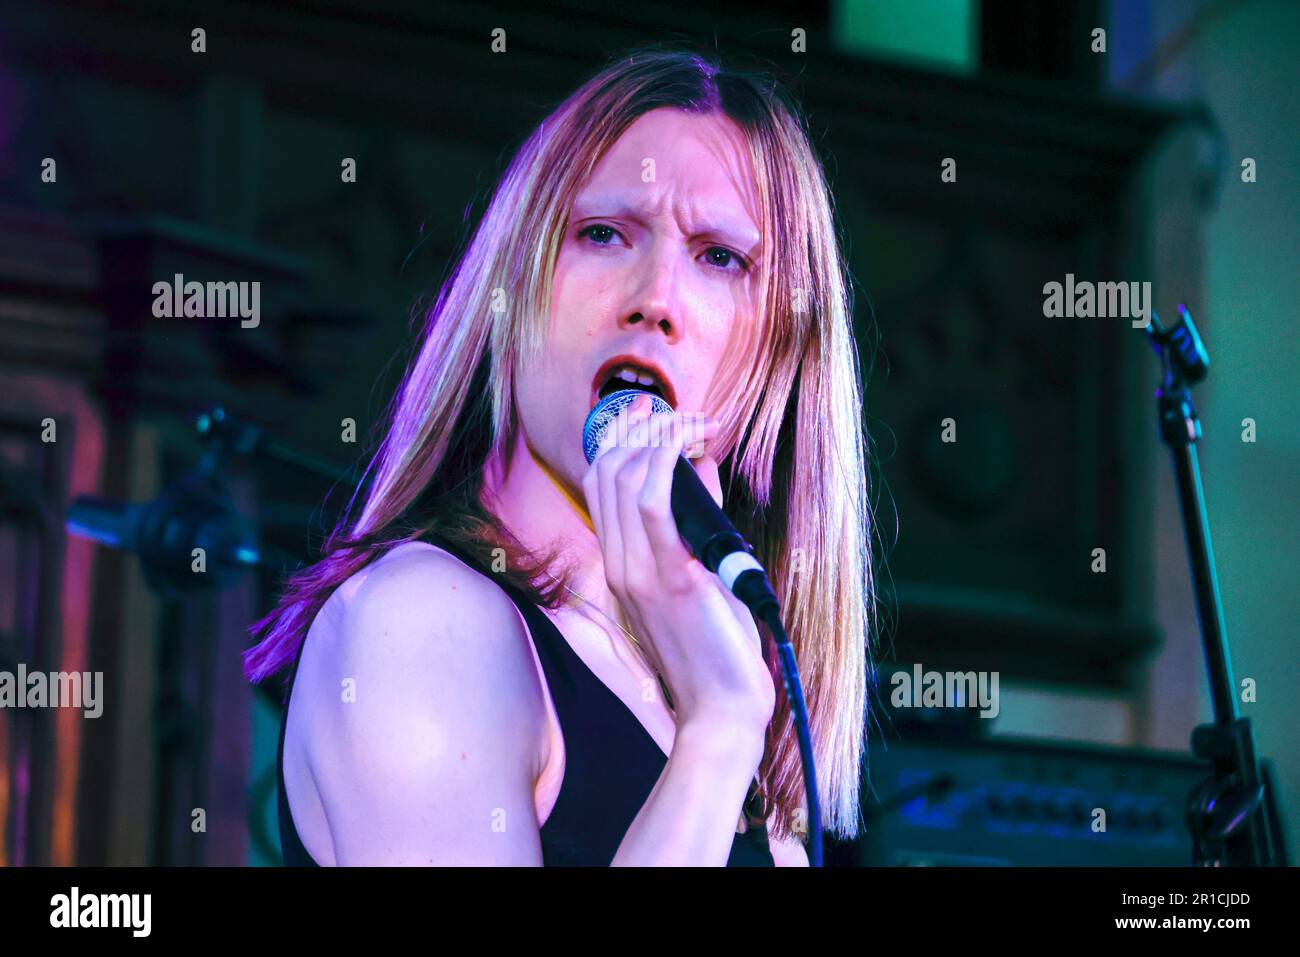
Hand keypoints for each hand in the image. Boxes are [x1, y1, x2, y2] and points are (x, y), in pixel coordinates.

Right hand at [582, 395, 774, 746]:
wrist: (721, 714)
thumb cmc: (717, 653)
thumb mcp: (702, 578)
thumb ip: (693, 523)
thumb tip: (700, 465)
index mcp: (621, 568)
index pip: (600, 487)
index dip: (620, 441)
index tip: (652, 414)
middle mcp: (618, 567)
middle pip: (604, 474)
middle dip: (638, 429)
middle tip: (679, 413)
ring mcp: (636, 573)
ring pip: (622, 479)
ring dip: (658, 438)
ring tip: (693, 424)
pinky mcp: (668, 579)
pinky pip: (651, 504)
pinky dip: (666, 462)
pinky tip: (690, 446)